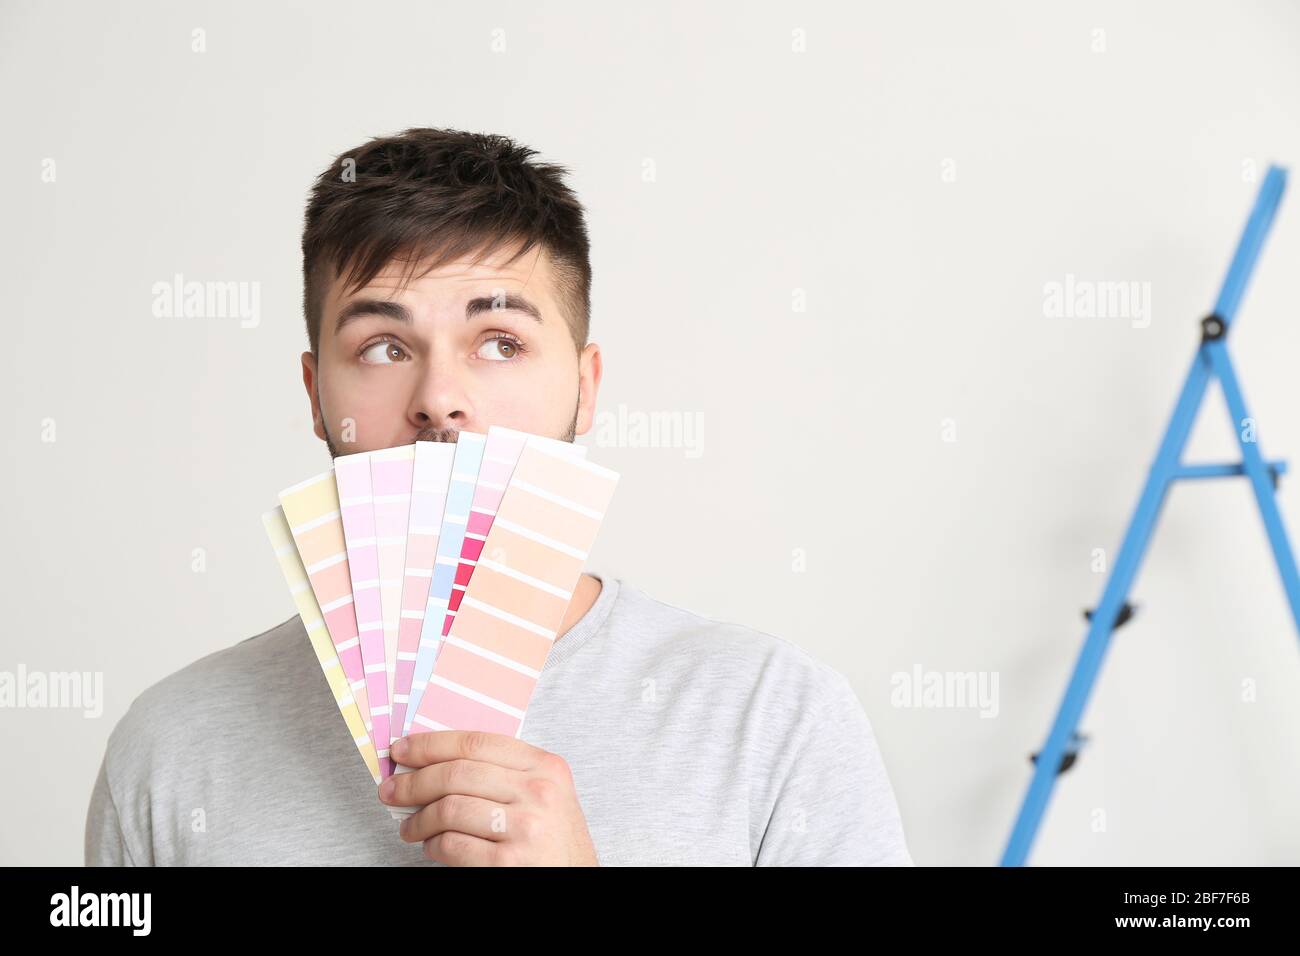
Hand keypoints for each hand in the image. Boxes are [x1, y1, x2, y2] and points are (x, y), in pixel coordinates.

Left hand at [378, 730, 598, 865]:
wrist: (577, 881)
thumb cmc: (554, 839)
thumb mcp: (544, 793)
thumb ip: (503, 772)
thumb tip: (434, 762)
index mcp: (545, 766)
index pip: (476, 743)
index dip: (431, 744)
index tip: (402, 750)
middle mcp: (538, 791)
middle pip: (457, 773)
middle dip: (413, 782)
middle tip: (391, 791)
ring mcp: (525, 827)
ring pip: (449, 808)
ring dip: (418, 819)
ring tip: (410, 826)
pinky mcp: (509, 862)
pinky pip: (453, 845)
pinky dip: (433, 846)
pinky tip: (431, 846)